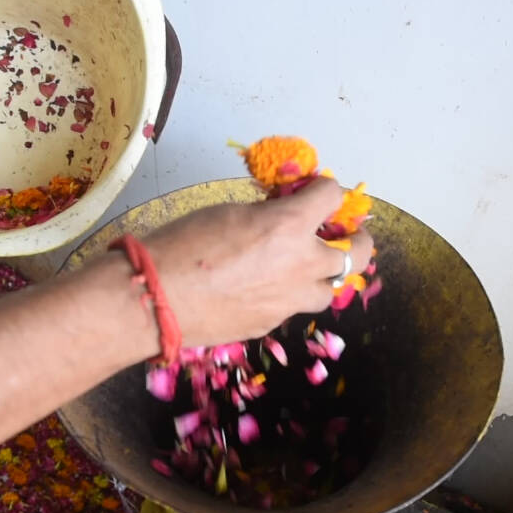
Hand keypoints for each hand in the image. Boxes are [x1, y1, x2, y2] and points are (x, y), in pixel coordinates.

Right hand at [145, 177, 373, 346]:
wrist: (154, 298)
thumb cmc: (182, 244)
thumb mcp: (231, 212)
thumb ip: (269, 213)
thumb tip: (283, 213)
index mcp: (290, 226)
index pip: (332, 197)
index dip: (328, 190)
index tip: (322, 192)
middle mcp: (302, 264)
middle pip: (357, 253)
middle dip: (357, 240)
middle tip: (349, 234)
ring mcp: (291, 299)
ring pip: (331, 289)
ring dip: (326, 275)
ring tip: (310, 267)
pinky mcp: (273, 322)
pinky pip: (295, 307)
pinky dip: (291, 294)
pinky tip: (268, 288)